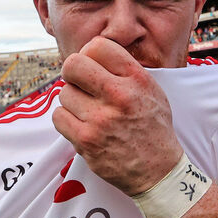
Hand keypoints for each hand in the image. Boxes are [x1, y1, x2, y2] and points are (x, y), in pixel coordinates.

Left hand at [53, 38, 181, 195]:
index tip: (90, 66)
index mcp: (137, 80)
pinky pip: (58, 117)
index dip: (89, 54)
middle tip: (78, 84)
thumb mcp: (152, 91)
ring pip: (64, 93)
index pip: (98, 46)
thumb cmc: (153, 129)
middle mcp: (119, 95)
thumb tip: (90, 54)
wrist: (159, 171)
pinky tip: (81, 125)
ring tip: (88, 112)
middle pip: (73, 65)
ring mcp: (100, 119)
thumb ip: (125, 71)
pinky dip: (66, 120)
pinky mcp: (86, 140)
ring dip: (72, 101)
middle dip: (71, 72)